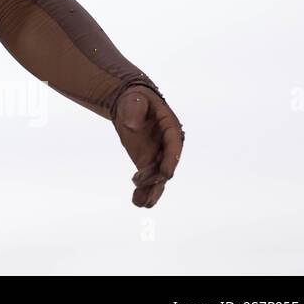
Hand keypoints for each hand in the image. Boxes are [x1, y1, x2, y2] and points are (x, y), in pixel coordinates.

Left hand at [112, 84, 183, 207]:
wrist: (130, 105)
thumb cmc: (136, 100)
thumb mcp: (135, 100)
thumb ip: (134, 111)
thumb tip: (131, 127)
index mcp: (170, 129)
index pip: (173, 147)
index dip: (170, 161)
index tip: (165, 174)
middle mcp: (167, 146)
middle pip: (166, 165)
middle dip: (157, 178)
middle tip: (143, 187)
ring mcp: (158, 156)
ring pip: (158, 177)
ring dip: (151, 191)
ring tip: (142, 203)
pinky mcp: (147, 162)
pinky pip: (148, 179)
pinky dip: (143, 190)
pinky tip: (137, 202)